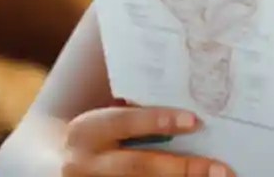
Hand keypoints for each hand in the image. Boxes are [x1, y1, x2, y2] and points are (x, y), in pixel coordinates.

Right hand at [61, 102, 233, 176]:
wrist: (52, 171)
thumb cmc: (94, 138)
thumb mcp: (102, 123)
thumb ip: (132, 114)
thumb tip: (187, 102)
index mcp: (86, 132)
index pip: (124, 123)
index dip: (158, 120)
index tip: (195, 121)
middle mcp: (85, 165)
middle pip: (138, 166)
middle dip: (183, 169)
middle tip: (221, 170)